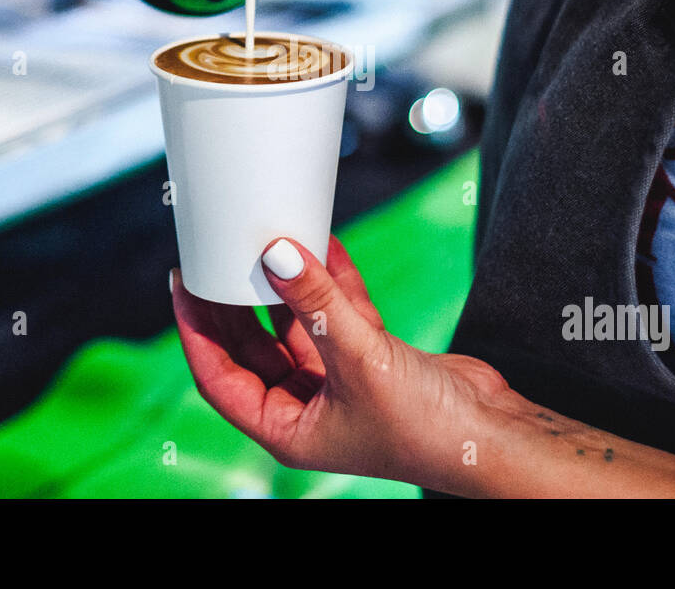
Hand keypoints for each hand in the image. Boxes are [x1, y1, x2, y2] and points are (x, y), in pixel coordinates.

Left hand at [171, 234, 529, 493]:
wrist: (494, 434)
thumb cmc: (425, 427)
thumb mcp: (360, 358)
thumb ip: (317, 303)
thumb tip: (277, 253)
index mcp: (286, 429)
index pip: (219, 376)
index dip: (195, 330)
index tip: (181, 283)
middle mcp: (307, 407)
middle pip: (251, 348)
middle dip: (232, 303)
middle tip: (212, 255)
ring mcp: (339, 381)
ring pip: (293, 326)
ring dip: (283, 286)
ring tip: (263, 239)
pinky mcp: (371, 358)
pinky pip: (337, 313)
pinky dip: (330, 281)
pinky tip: (320, 242)